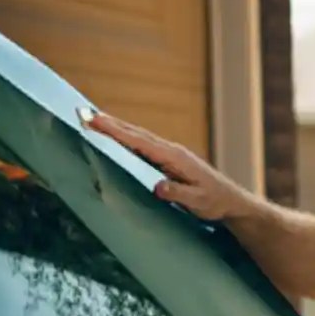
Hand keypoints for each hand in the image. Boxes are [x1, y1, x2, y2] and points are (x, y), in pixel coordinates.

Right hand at [82, 110, 251, 221]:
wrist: (232, 202)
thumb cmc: (216, 202)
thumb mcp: (198, 201)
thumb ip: (178, 194)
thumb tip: (156, 187)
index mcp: (175, 157)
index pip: (140, 141)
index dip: (116, 131)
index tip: (95, 121)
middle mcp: (171, 151)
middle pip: (135, 134)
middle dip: (109, 123)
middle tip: (82, 113)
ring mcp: (170, 154)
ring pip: (138, 137)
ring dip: (116, 128)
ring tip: (92, 119)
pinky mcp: (170, 161)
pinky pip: (144, 146)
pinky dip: (127, 138)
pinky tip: (116, 138)